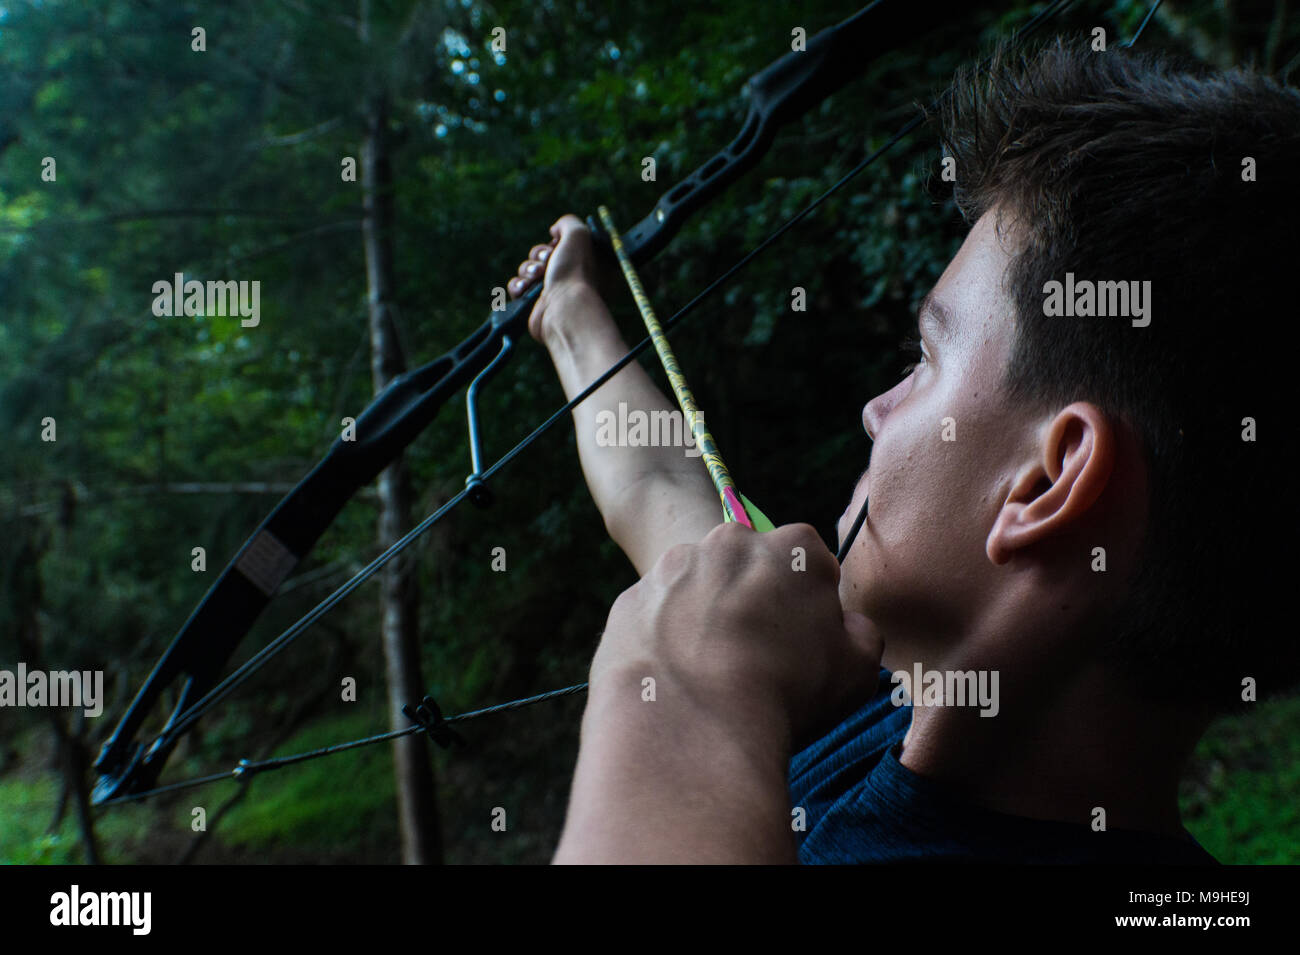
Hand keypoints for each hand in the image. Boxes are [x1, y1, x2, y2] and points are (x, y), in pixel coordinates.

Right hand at [506, 214, 604, 344]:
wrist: (564, 309)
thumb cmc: (575, 273)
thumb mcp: (579, 234)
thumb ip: (568, 222)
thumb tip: (554, 230)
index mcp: (587, 264)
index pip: (564, 245)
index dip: (557, 242)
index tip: (559, 244)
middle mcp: (570, 279)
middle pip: (543, 255)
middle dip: (540, 254)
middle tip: (547, 261)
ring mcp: (552, 294)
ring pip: (528, 269)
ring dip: (528, 268)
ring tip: (537, 276)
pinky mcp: (535, 306)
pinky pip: (518, 287)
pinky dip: (518, 285)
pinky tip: (525, 288)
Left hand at [593, 521, 882, 746]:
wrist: (690, 726)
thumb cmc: (786, 694)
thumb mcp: (857, 669)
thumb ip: (859, 634)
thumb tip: (846, 627)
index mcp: (793, 548)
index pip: (810, 560)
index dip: (811, 601)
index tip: (804, 639)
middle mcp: (729, 542)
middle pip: (747, 568)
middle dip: (753, 602)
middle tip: (756, 658)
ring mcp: (671, 568)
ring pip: (695, 589)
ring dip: (703, 619)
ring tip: (709, 675)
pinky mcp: (629, 601)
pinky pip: (653, 617)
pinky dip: (662, 640)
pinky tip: (673, 680)